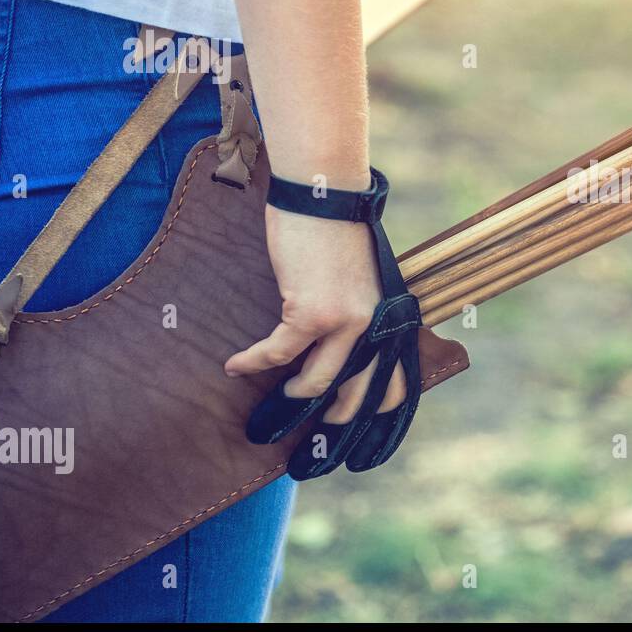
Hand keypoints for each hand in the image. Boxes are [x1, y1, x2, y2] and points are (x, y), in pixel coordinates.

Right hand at [225, 203, 407, 468]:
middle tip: (308, 437)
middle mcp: (375, 327)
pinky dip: (253, 361)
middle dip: (331, 422)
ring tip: (272, 400)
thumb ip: (361, 315)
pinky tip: (234, 366)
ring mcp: (345, 323)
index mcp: (391, 320)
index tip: (353, 437)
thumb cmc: (338, 233)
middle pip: (356, 395)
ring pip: (316, 382)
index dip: (375, 416)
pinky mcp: (310, 313)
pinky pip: (278, 353)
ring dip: (291, 395)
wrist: (324, 194)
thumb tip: (342, 347)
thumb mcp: (363, 281)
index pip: (396, 386)